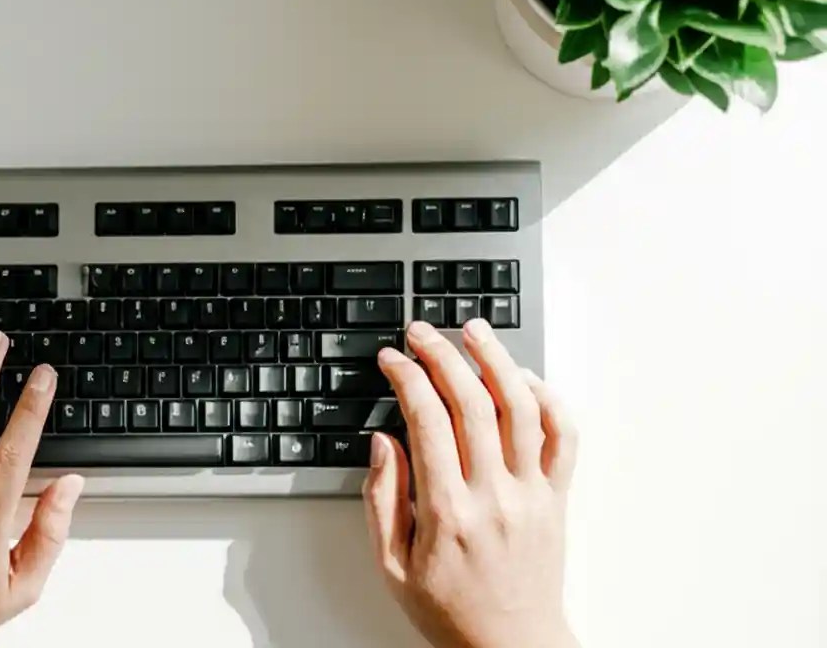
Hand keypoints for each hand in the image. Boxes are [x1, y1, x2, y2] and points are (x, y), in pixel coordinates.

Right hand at [364, 319, 578, 647]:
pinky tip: (523, 378)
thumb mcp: (392, 566)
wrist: (512, 647)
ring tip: (474, 330)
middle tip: (422, 332)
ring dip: (496, 360)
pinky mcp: (557, 498)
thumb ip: (382, 500)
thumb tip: (383, 443)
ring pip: (522, 407)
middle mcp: (495, 496)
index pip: (427, 420)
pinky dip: (548, 399)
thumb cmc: (451, 611)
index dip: (406, 377)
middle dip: (442, 354)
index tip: (392, 359)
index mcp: (448, 512)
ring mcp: (532, 494)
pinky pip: (563, 436)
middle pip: (473, 401)